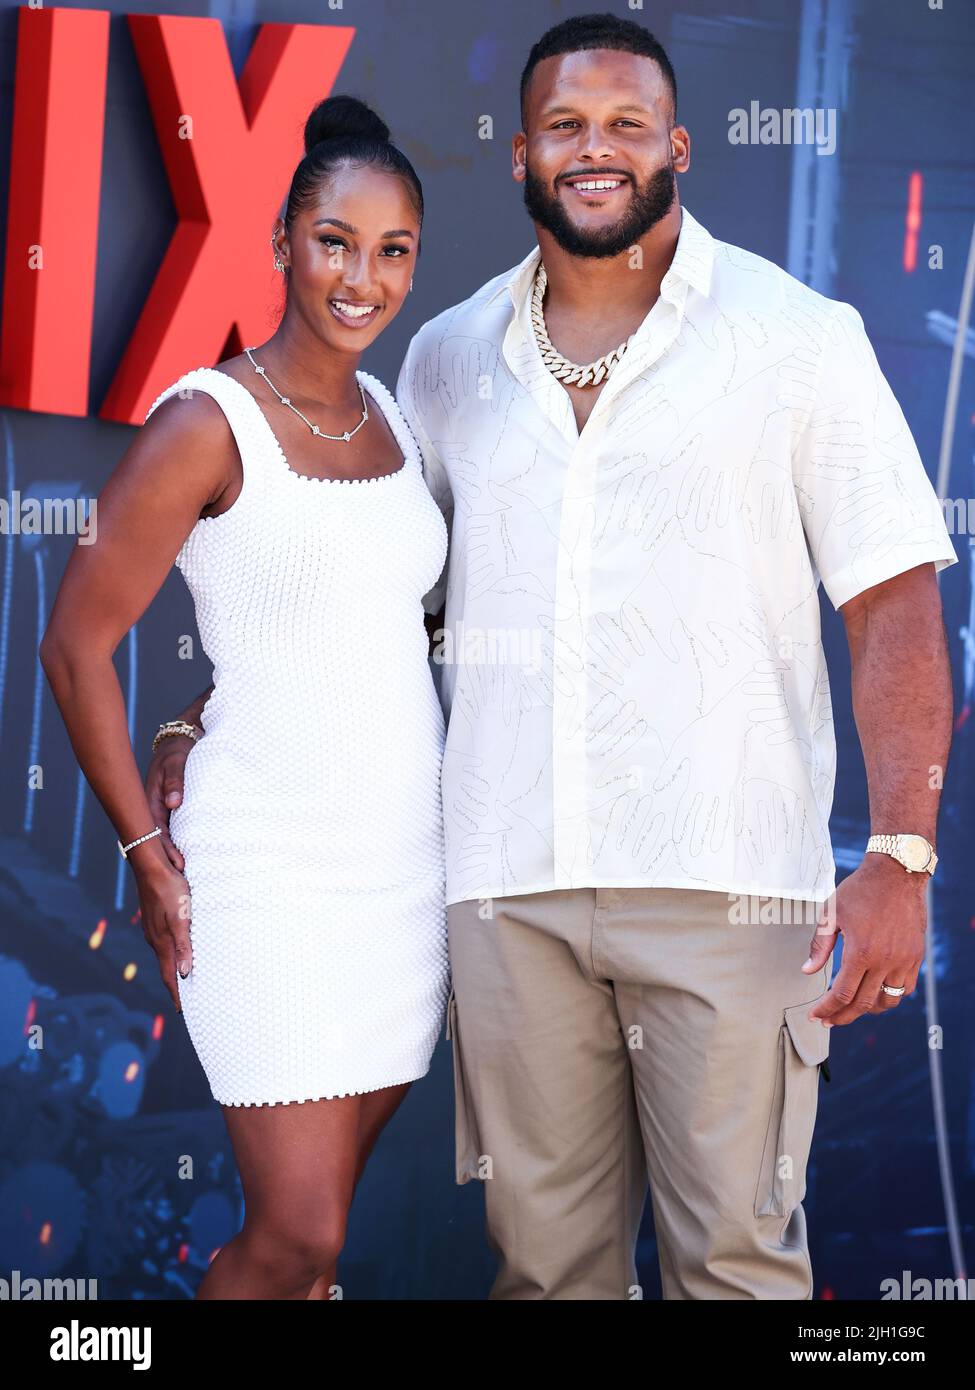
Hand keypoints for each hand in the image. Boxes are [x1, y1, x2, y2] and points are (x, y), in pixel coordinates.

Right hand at [132, 853, 193, 1010]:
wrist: (151, 863)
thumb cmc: (168, 889)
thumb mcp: (180, 918)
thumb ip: (183, 945)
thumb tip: (184, 974)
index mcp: (161, 941)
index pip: (169, 974)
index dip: (176, 992)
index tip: (183, 1010)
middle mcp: (156, 937)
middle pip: (167, 966)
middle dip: (176, 983)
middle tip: (188, 998)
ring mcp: (156, 926)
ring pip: (168, 952)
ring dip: (176, 966)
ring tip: (187, 976)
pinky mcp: (160, 914)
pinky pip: (169, 938)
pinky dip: (177, 948)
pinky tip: (184, 945)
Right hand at [145, 734, 194, 871]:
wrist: (181, 739)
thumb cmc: (179, 749)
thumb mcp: (176, 761)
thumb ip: (175, 780)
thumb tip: (173, 803)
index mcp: (151, 800)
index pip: (157, 831)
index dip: (168, 849)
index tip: (180, 864)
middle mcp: (155, 809)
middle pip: (159, 840)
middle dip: (168, 861)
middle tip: (183, 882)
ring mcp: (163, 810)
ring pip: (167, 838)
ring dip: (175, 855)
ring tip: (188, 877)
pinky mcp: (172, 810)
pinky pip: (176, 831)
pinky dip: (181, 844)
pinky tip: (193, 857)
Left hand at [801, 854, 927, 1027]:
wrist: (897, 875)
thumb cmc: (860, 890)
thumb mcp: (831, 913)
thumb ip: (819, 945)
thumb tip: (807, 970)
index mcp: (861, 952)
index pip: (842, 994)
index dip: (826, 1008)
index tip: (815, 1014)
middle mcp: (885, 961)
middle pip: (863, 1004)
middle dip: (842, 1016)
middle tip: (828, 1020)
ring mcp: (904, 960)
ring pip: (887, 1001)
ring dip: (868, 1010)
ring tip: (852, 1009)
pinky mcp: (915, 956)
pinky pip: (905, 988)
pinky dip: (890, 996)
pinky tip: (876, 993)